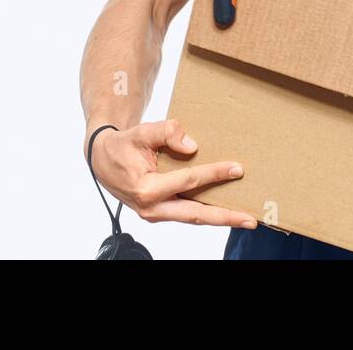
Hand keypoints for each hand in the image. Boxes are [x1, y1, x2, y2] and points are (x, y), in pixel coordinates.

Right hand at [88, 119, 257, 227]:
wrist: (102, 160)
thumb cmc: (123, 145)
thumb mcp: (141, 132)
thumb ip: (166, 132)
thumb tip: (192, 146)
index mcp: (146, 189)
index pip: (188, 181)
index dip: (214, 173)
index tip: (237, 169)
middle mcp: (151, 207)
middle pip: (195, 214)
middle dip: (225, 217)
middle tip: (251, 219)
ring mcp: (156, 213)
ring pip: (193, 218)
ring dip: (219, 219)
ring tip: (245, 219)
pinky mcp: (160, 212)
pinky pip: (186, 213)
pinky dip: (206, 213)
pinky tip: (224, 210)